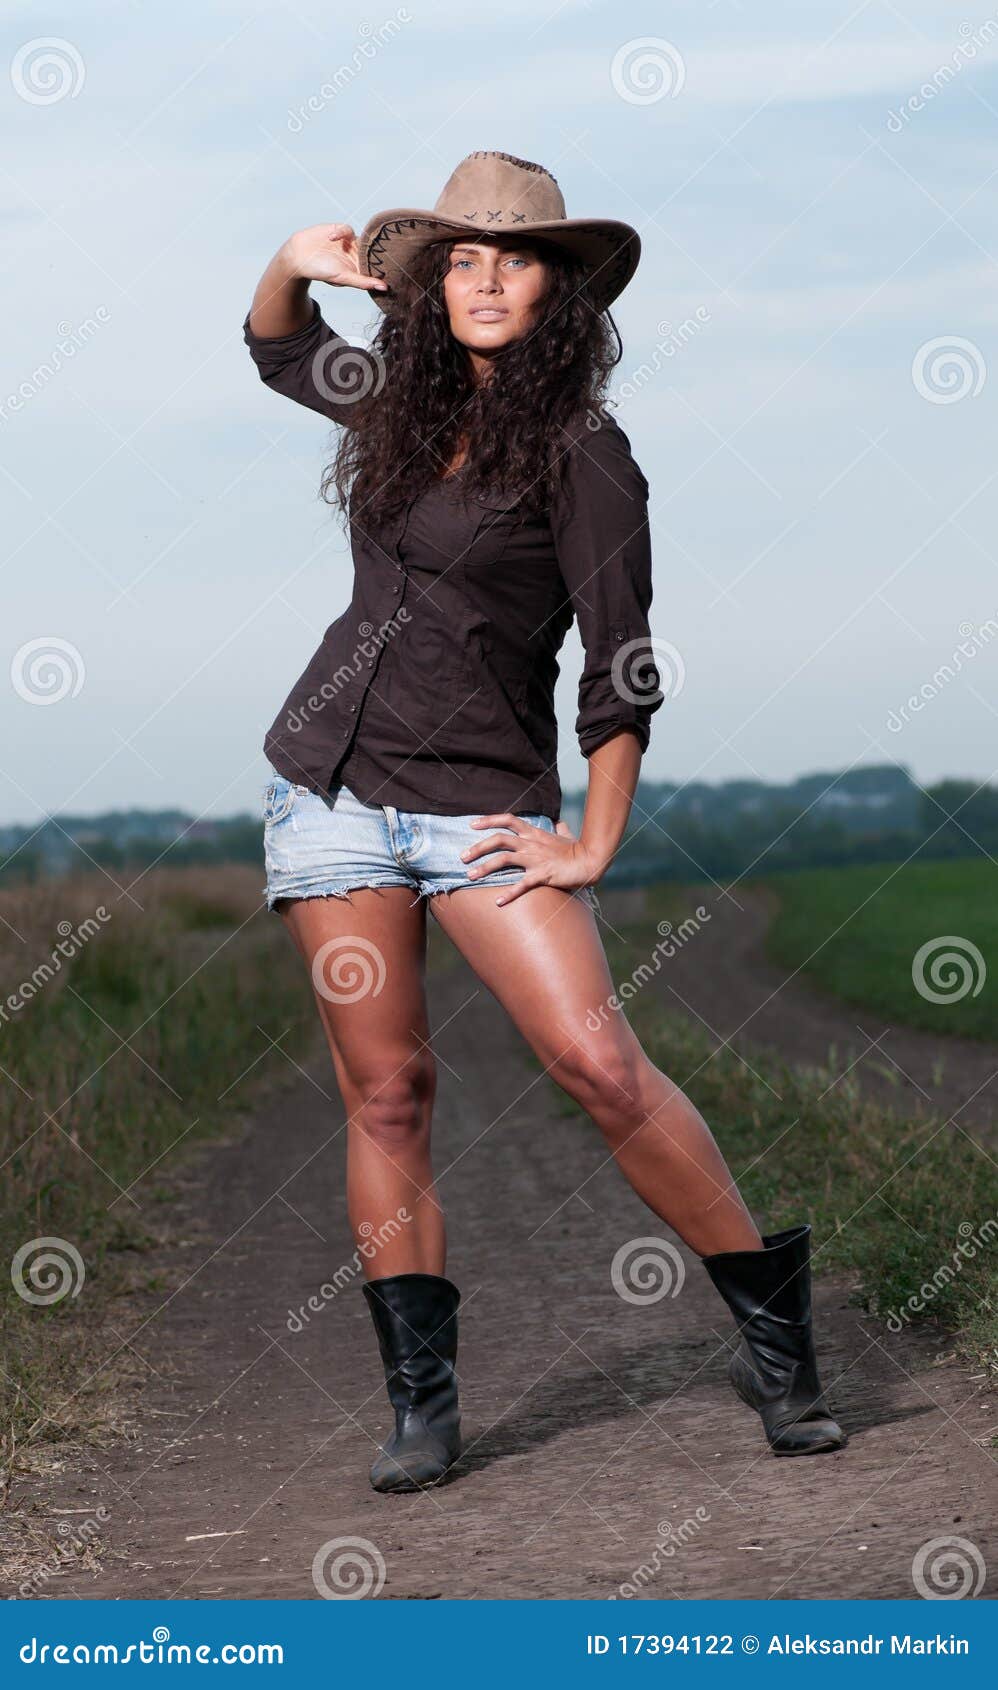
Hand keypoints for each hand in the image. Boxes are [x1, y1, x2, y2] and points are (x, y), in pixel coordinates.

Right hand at [281, 223, 387, 292]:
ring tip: (343, 245)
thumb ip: (363, 282)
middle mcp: (355, 255)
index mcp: (358, 269)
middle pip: (372, 250)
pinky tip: (330, 237)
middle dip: (375, 248)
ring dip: (355, 239)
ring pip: (361, 237)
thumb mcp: (343, 277)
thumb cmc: (319, 271)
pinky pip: (347, 228)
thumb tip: (384, 288)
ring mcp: (348, 242)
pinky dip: (341, 232)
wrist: (298, 255)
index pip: (376, 265)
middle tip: (378, 245)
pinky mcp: (340, 231)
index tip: (390, 262)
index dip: (384, 264)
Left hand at [460, 814, 606, 905]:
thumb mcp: (567, 836)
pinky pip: (522, 884)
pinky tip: (498, 902)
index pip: (508, 820)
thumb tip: (560, 823)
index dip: (489, 820)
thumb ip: (560, 829)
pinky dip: (509, 893)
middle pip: (498, 839)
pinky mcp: (542, 874)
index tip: (472, 824)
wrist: (591, 861)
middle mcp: (531, 843)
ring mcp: (535, 858)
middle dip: (477, 847)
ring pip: (503, 859)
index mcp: (534, 833)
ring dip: (484, 868)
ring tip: (469, 877)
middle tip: (462, 857)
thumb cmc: (578, 850)